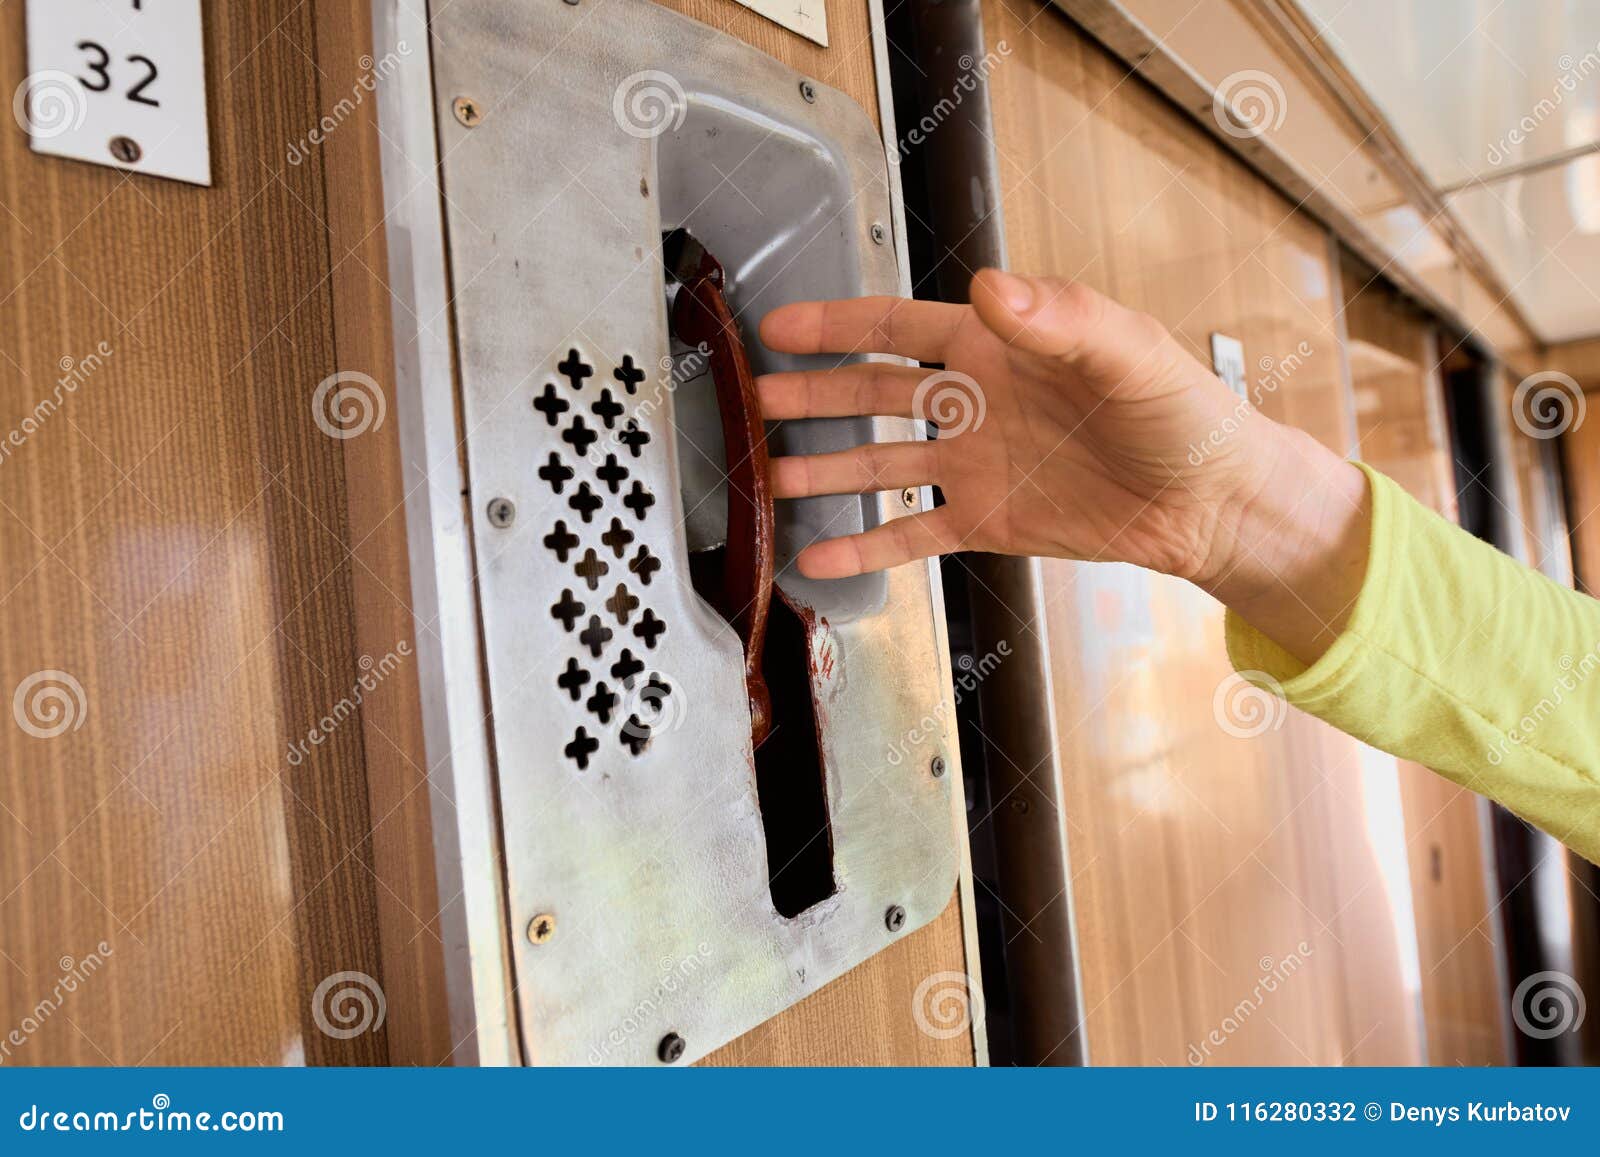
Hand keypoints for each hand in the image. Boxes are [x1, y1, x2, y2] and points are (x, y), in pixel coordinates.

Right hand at [757, 269, 1369, 662]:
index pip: (896, 328)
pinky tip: (819, 559)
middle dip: (811, 395)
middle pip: (871, 395)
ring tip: (768, 479)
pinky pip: (912, 535)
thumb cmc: (1179, 410)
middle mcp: (973, 401)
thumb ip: (1058, 318)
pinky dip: (866, 548)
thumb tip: (989, 284)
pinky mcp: (986, 523)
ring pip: (879, 464)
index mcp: (995, 346)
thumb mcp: (1125, 351)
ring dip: (824, 471)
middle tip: (752, 400)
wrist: (1211, 501)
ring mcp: (974, 465)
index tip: (777, 325)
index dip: (835, 325)